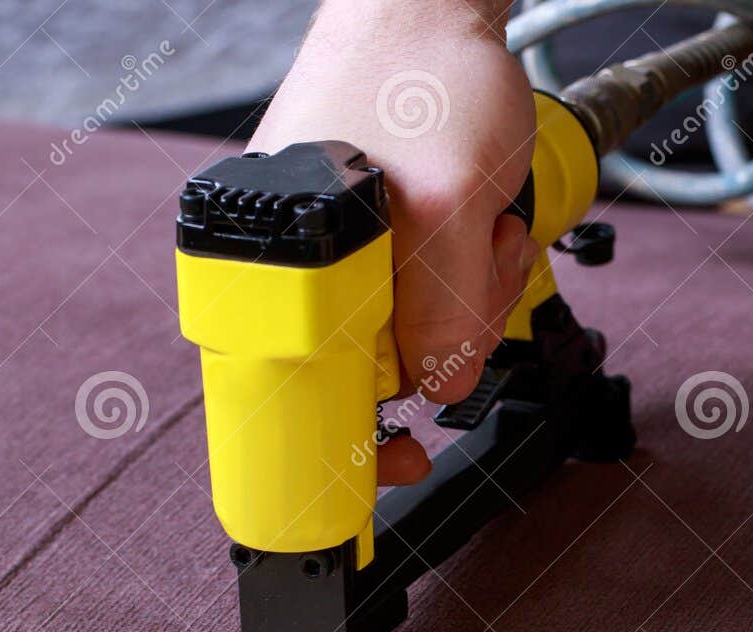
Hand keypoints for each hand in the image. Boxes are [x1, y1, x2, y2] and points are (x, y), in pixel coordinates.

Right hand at [250, 0, 538, 484]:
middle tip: (476, 270)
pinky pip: (426, 300)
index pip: (297, 406)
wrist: (428, 11)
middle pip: (376, 375)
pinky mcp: (371, 249)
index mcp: (272, 276)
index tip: (398, 466)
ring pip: (414, 340)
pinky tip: (480, 223)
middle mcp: (290, 275)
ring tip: (481, 227)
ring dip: (472, 299)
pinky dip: (469, 276)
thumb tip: (432, 393)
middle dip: (446, 339)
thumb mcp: (448, 211)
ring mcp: (333, 263)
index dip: (351, 444)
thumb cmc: (421, 78)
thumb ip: (442, 319)